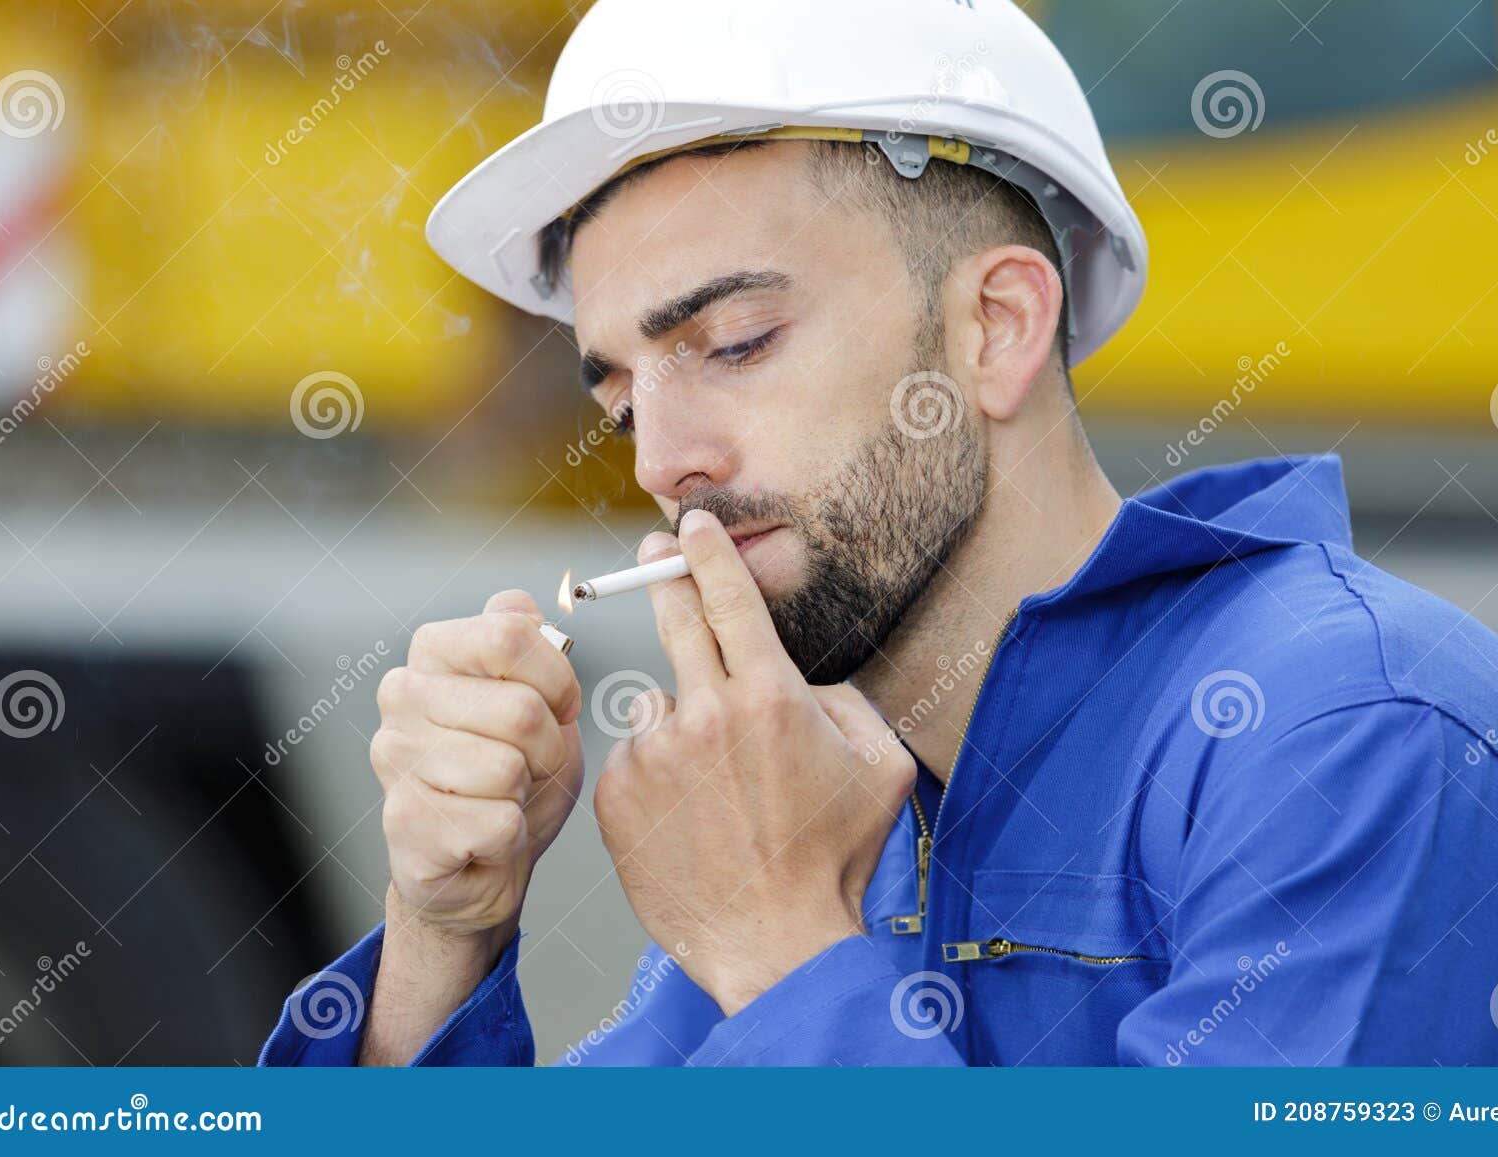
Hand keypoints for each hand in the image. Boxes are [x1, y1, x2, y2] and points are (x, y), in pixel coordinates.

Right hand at [371, 590, 583, 937]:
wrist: (482, 861)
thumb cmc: (513, 773)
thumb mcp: (538, 696)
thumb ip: (533, 643)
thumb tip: (522, 607)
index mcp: (434, 651)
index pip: (509, 634)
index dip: (558, 677)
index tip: (560, 706)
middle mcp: (402, 696)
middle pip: (520, 708)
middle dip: (547, 746)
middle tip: (529, 764)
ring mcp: (396, 758)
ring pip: (508, 768)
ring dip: (524, 793)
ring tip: (501, 796)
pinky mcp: (405, 822)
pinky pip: (498, 822)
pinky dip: (510, 835)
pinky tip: (485, 834)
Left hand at [594, 510, 915, 1014]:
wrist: (774, 943)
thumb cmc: (835, 858)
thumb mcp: (880, 768)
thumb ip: (843, 701)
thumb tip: (803, 678)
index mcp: (770, 698)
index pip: (730, 599)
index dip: (709, 552)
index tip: (691, 523)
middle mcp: (705, 713)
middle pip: (676, 620)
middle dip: (666, 577)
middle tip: (655, 554)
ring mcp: (654, 755)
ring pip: (661, 706)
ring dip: (683, 727)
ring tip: (716, 793)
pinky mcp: (617, 795)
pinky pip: (635, 759)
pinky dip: (657, 775)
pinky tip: (689, 819)